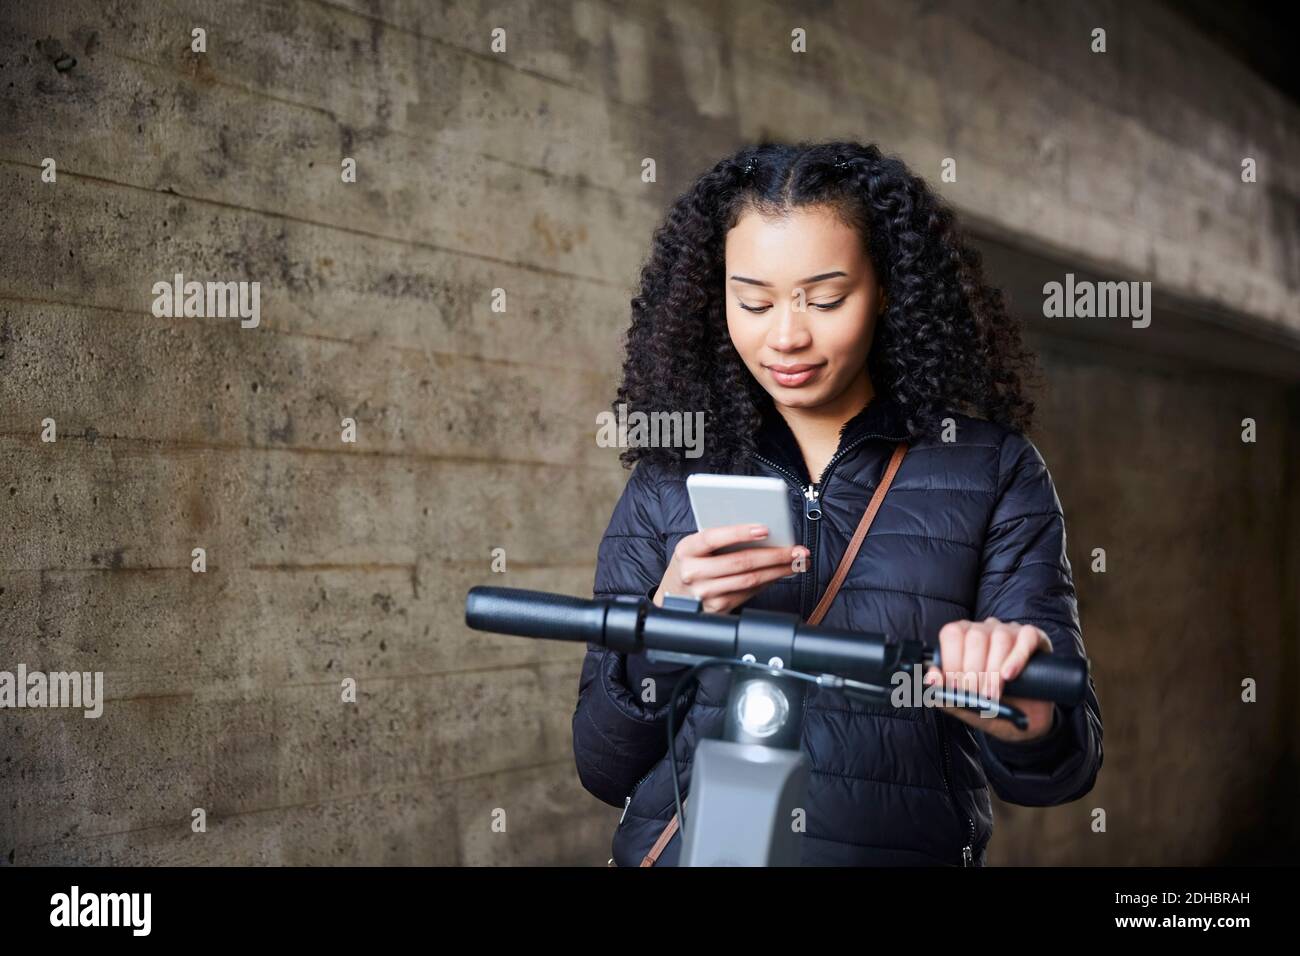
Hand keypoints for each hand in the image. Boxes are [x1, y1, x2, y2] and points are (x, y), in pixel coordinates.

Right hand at [654, 523, 807, 613]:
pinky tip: (779, 574)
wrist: (672, 598)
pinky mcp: (717, 608)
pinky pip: (749, 593)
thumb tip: (761, 533)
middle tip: (796, 550)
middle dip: (774, 555)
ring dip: (778, 570)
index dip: (740, 533)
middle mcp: (693, 572)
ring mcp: (705, 593)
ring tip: (795, 562)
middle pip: (740, 562)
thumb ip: (718, 539)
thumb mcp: (694, 548)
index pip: (713, 538)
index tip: (765, 529)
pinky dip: (768, 582)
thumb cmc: (689, 565)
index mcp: (686, 550)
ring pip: (749, 580)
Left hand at [924, 618, 1055, 743]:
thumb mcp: (964, 705)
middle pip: (975, 637)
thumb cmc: (991, 706)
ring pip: (1000, 638)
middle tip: (978, 696)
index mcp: (962, 639)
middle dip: (974, 671)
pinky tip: (1010, 675)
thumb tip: (930, 679)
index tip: (957, 688)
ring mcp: (1010, 631)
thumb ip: (944, 694)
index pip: (952, 634)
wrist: (1026, 719)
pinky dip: (1016, 658)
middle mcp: (984, 630)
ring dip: (994, 670)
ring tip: (994, 694)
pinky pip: (1026, 638)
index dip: (952, 661)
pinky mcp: (1034, 637)